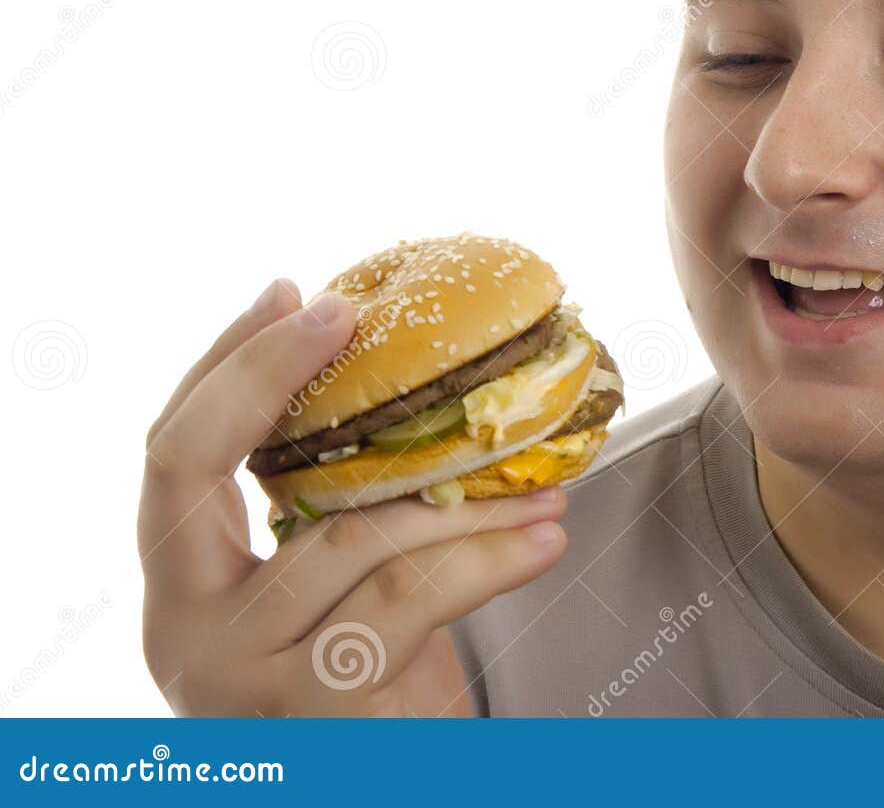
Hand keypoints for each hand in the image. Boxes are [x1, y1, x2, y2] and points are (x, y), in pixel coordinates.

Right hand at [138, 279, 568, 715]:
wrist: (375, 788)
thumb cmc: (371, 684)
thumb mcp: (334, 593)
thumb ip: (337, 511)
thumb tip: (408, 383)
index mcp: (181, 584)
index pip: (172, 452)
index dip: (225, 365)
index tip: (293, 293)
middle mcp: (184, 628)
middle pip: (196, 463)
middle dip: (265, 372)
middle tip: (348, 314)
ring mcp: (236, 672)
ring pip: (346, 536)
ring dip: (460, 494)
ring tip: (543, 478)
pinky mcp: (314, 708)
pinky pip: (405, 601)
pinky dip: (486, 560)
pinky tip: (544, 538)